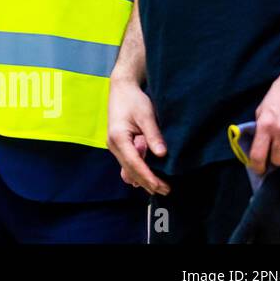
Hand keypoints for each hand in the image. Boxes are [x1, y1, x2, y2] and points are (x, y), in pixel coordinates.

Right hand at [107, 76, 170, 194]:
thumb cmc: (134, 100)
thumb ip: (153, 135)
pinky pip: (127, 163)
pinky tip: (147, 179)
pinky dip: (137, 172)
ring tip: (159, 188)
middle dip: (147, 182)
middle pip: (130, 170)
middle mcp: (113, 144)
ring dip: (142, 179)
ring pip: (127, 169)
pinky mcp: (119, 145)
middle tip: (166, 190)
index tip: (160, 186)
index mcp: (118, 137)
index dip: (147, 176)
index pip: (134, 162)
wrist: (122, 89)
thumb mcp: (146, 115)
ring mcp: (115, 146)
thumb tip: (162, 154)